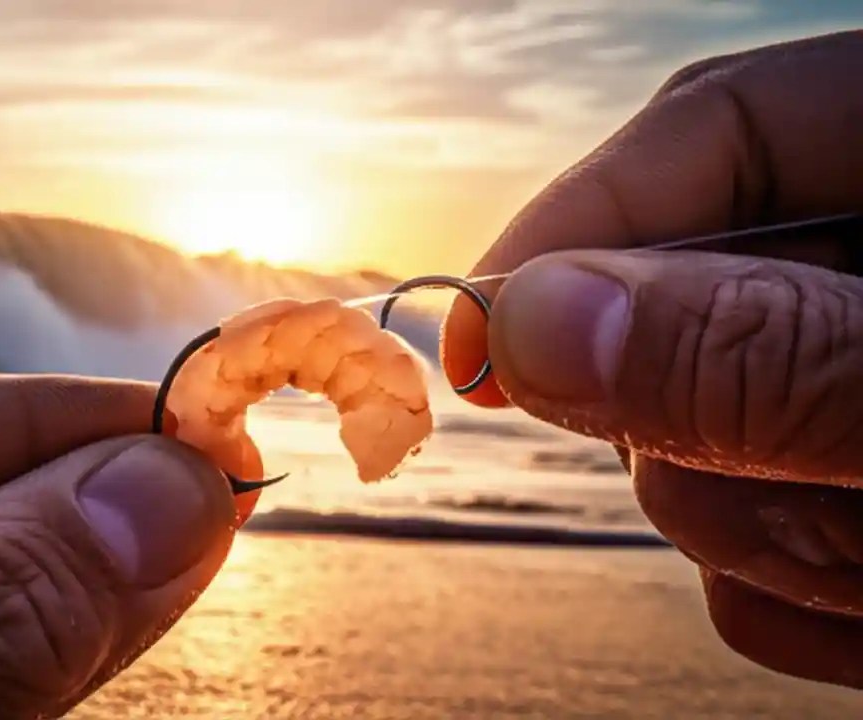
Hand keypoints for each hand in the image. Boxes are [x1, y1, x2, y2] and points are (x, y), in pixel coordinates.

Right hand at [445, 31, 862, 687]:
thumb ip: (758, 354)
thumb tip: (532, 323)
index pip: (715, 129)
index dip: (581, 227)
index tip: (473, 344)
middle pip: (689, 308)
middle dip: (697, 432)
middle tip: (796, 501)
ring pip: (709, 444)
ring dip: (763, 534)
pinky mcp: (861, 484)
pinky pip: (761, 544)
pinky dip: (794, 598)